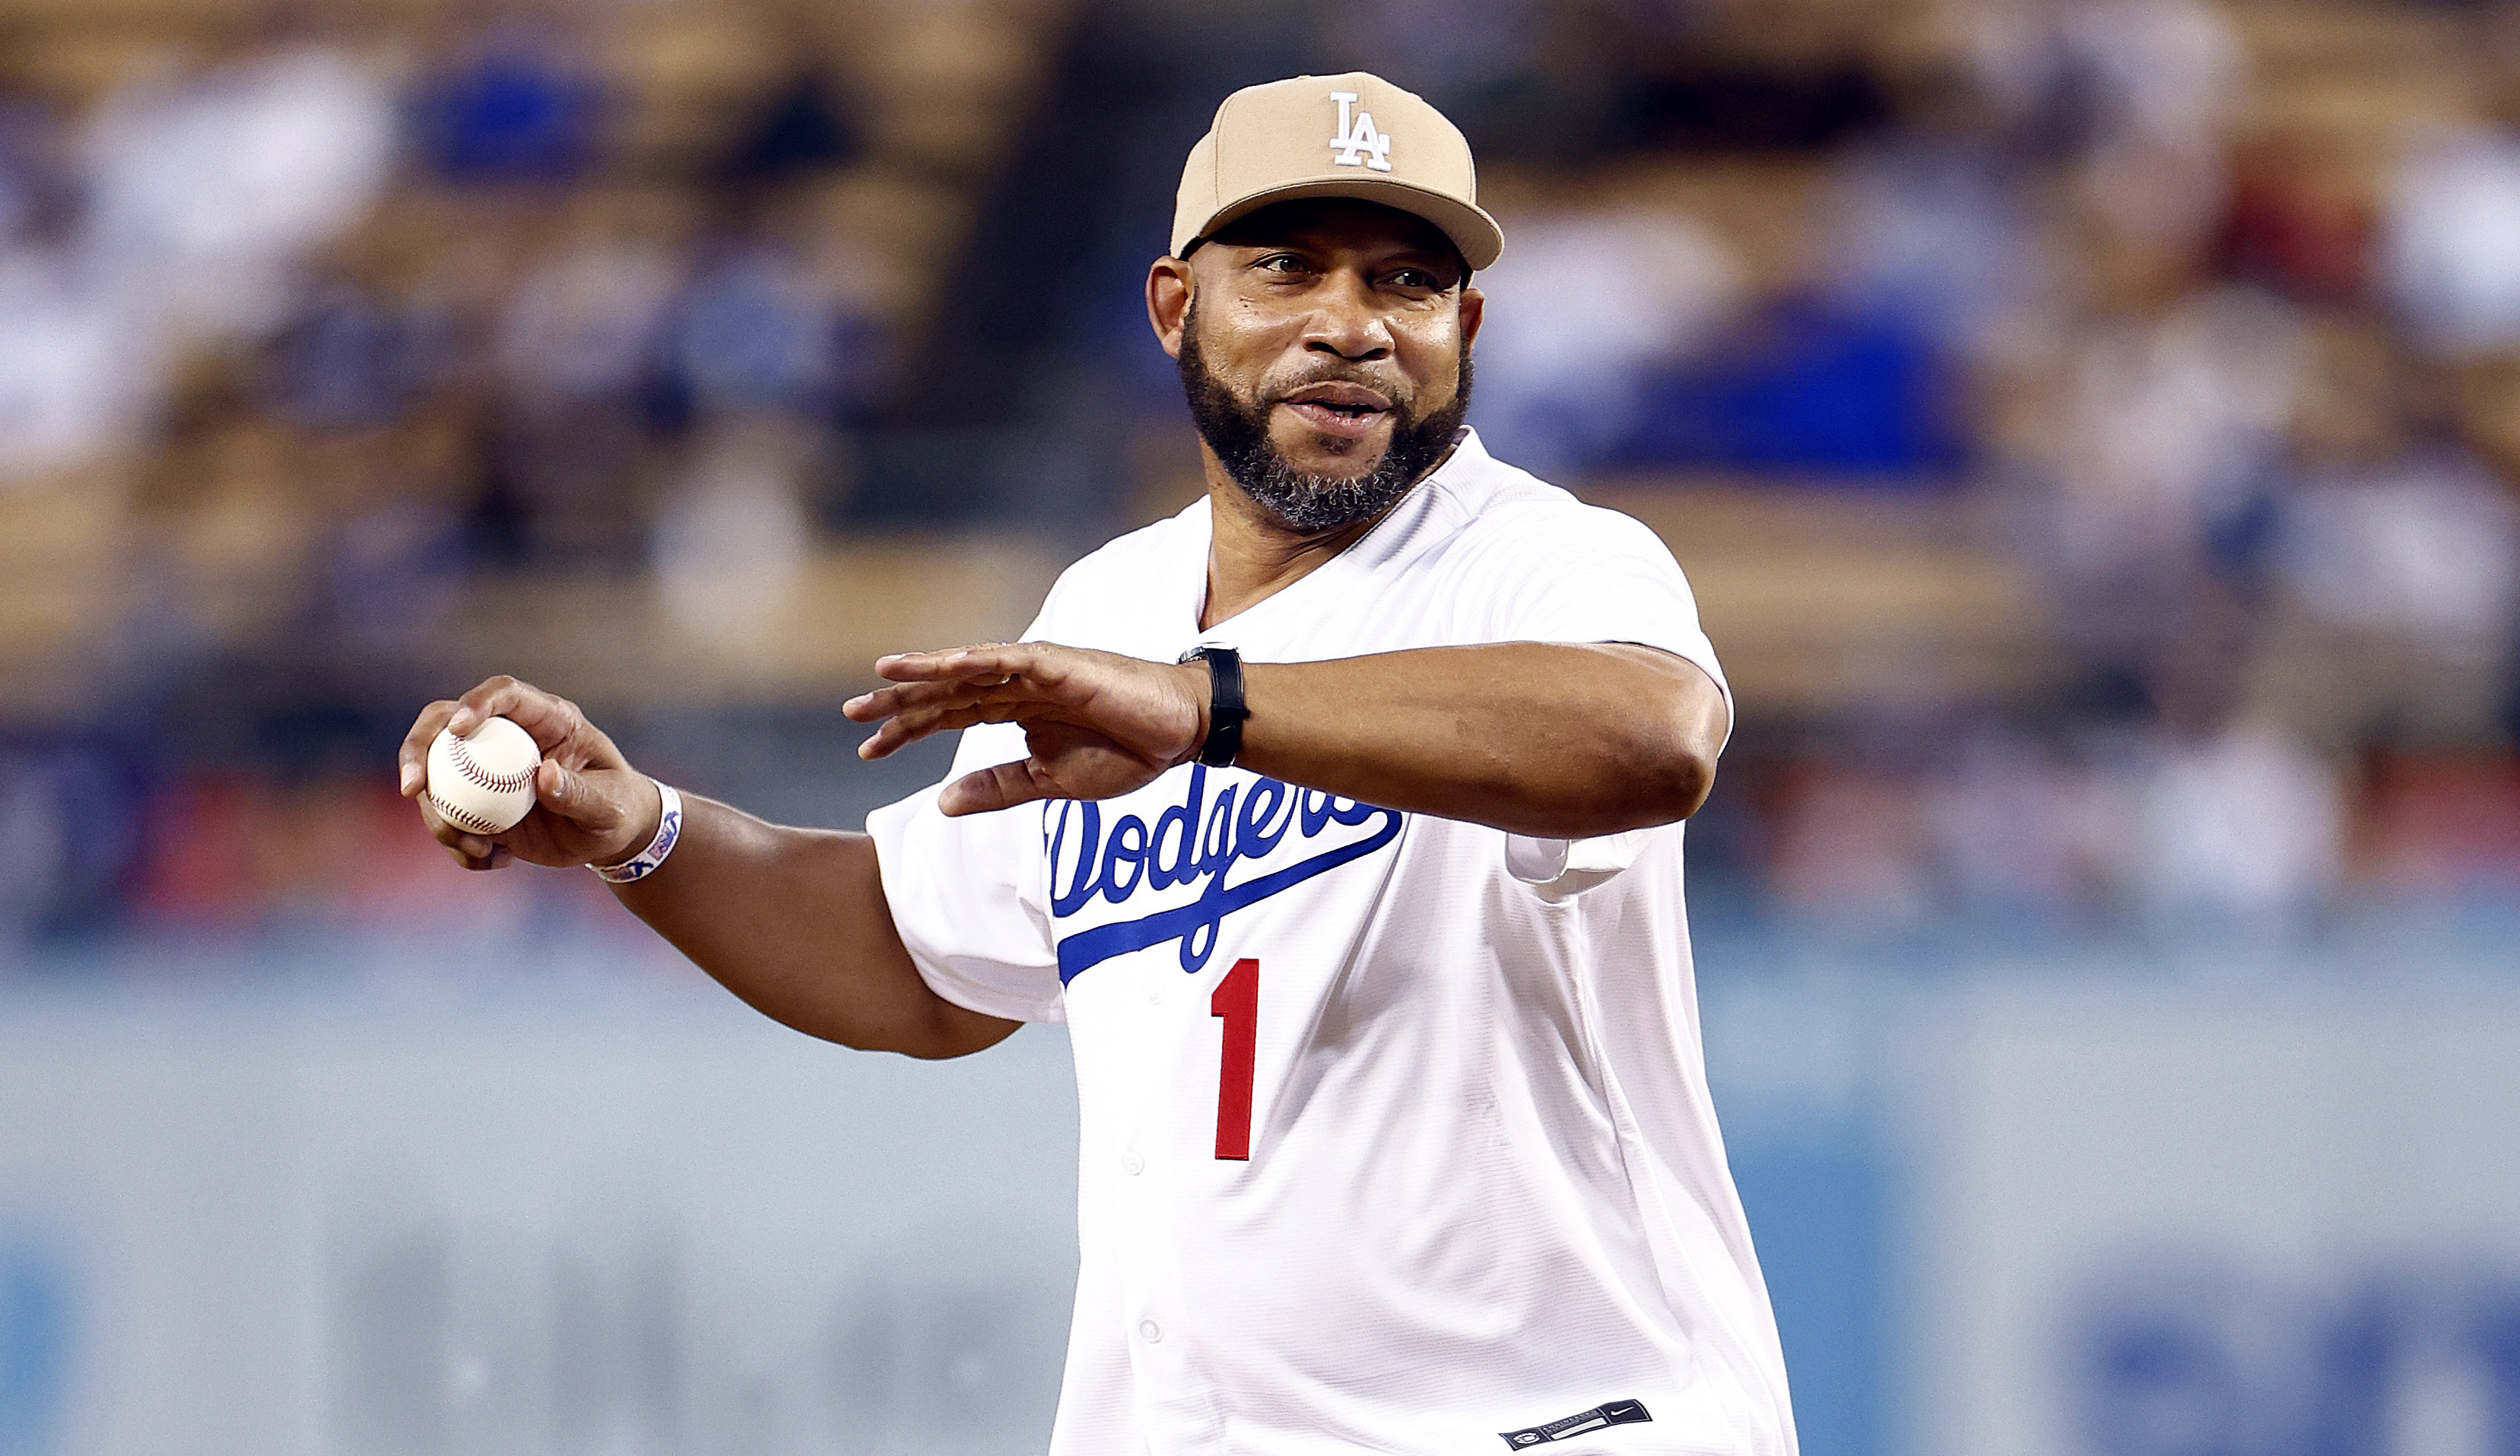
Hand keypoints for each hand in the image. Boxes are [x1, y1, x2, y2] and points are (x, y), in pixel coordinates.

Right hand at [398, 676, 661, 871]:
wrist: (610, 837)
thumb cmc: (618, 809)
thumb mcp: (609, 807)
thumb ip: (579, 793)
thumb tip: (543, 775)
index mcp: (547, 719)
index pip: (505, 693)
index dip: (475, 703)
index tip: (458, 729)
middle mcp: (509, 736)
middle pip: (445, 724)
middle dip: (417, 749)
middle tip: (411, 788)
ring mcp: (487, 769)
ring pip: (437, 776)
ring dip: (439, 816)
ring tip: (479, 849)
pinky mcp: (478, 803)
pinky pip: (449, 818)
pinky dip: (459, 845)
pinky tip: (495, 861)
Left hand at [844, 642, 1206, 814]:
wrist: (1181, 734)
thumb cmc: (1125, 752)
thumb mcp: (1050, 782)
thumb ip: (999, 787)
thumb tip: (942, 802)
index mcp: (1014, 711)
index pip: (948, 716)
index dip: (908, 731)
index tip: (868, 751)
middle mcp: (1017, 685)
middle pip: (947, 691)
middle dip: (901, 702)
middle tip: (853, 714)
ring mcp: (1036, 671)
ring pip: (968, 669)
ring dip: (925, 672)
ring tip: (883, 676)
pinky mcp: (1059, 663)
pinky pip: (1009, 660)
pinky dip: (975, 661)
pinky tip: (941, 665)